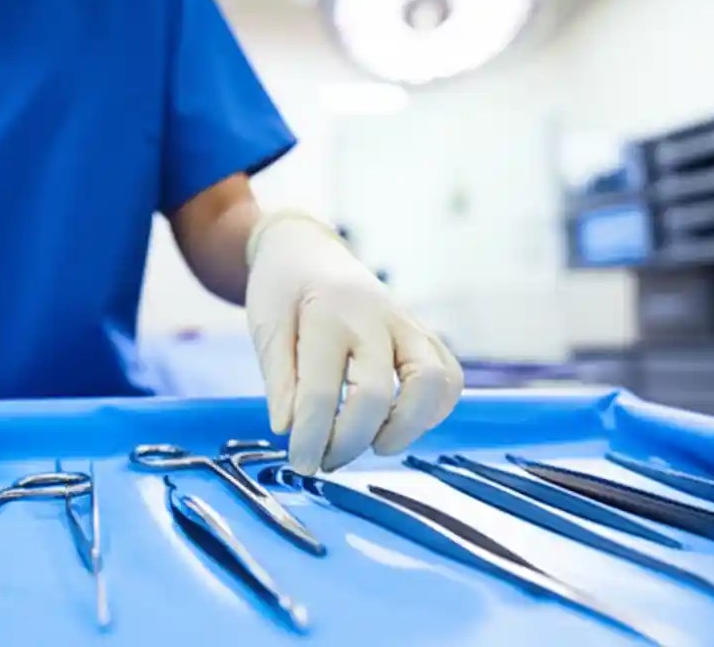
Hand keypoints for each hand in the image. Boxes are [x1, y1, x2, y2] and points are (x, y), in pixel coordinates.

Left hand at [245, 212, 462, 473]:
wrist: (308, 250)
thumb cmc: (282, 290)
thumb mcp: (265, 327)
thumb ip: (278, 379)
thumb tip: (289, 429)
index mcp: (326, 313)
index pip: (320, 390)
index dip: (309, 437)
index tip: (299, 463)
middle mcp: (375, 316)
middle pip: (376, 393)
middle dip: (349, 441)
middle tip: (325, 461)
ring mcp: (406, 323)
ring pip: (432, 383)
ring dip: (405, 428)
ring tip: (371, 445)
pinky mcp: (423, 333)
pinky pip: (449, 375)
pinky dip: (434, 409)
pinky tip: (399, 423)